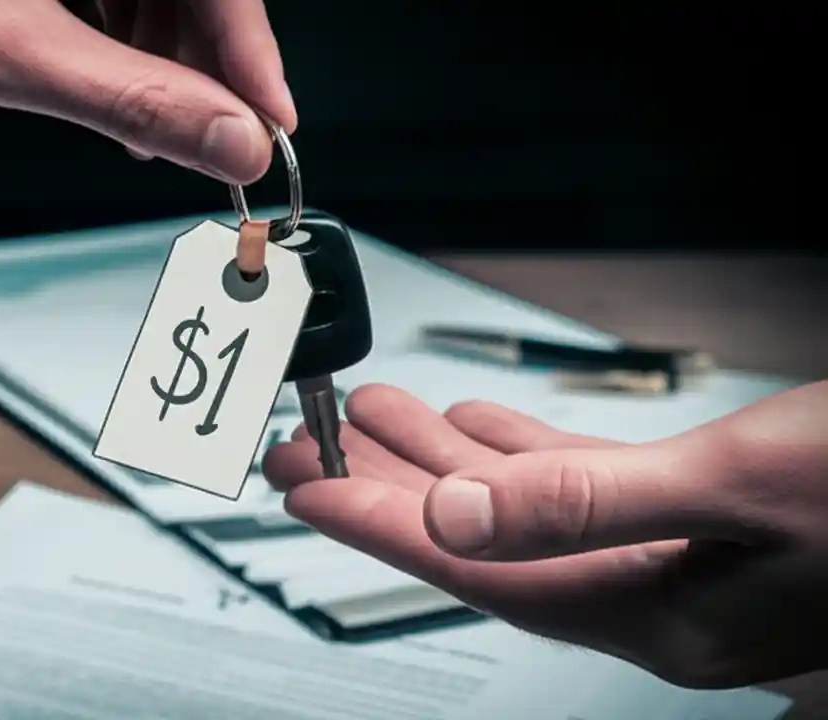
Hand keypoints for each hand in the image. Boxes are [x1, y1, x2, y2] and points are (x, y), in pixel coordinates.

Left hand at [0, 0, 295, 183]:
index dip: (254, 61)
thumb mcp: (10, 56)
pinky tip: (103, 71)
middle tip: (209, 141)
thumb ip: (133, 98)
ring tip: (147, 122)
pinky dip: (118, 26)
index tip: (269, 129)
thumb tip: (229, 140)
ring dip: (163, 51)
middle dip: (207, 64)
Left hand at [263, 380, 827, 687]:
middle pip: (480, 542)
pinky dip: (522, 454)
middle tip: (308, 447)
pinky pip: (576, 489)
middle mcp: (652, 596)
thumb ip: (591, 504)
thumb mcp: (742, 487)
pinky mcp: (697, 517)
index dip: (376, 523)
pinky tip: (482, 430)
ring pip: (522, 508)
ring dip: (445, 461)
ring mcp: (674, 560)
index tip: (304, 489)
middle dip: (387, 490)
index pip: (473, 569)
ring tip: (370, 418)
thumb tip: (464, 514)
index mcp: (653, 612)